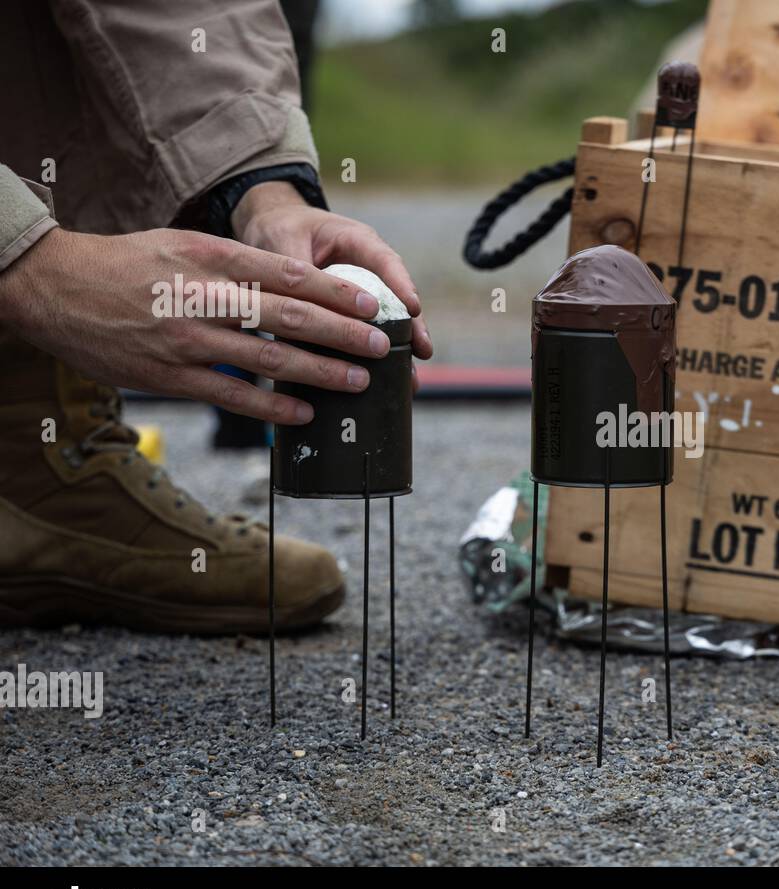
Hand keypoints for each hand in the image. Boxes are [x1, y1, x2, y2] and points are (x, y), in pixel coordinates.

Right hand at [0, 226, 399, 423]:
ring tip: (357, 380)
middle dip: (343, 334)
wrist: (57, 288)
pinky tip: (304, 413)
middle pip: (290, 318)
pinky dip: (274, 407)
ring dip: (320, 373)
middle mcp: (205, 298)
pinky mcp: (172, 377)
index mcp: (213, 258)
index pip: (290, 276)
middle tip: (380, 345)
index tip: (371, 304)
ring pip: (269, 359)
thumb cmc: (131, 263)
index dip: (337, 292)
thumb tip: (299, 283)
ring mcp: (188, 341)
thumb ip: (240, 264)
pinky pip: (234, 396)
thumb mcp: (186, 244)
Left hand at [232, 181, 432, 360]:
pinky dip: (376, 354)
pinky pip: (368, 331)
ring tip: (411, 377)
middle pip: (397, 297)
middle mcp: (367, 266)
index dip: (401, 284)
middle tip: (423, 350)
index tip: (413, 308)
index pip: (385, 260)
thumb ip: (294, 271)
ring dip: (401, 348)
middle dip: (412, 326)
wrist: (272, 228)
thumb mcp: (282, 241)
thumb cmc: (279, 228)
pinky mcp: (351, 311)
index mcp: (356, 240)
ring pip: (389, 319)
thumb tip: (300, 308)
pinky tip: (387, 380)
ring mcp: (363, 290)